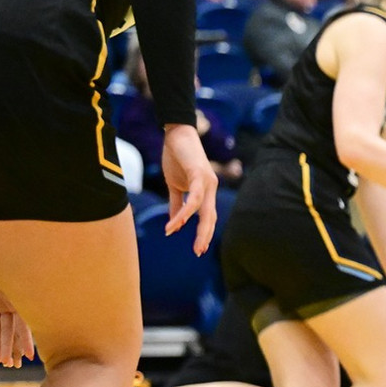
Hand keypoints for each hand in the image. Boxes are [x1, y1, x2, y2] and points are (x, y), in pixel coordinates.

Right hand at [161, 123, 219, 254]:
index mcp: (206, 191)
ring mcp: (207, 181)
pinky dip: (185, 212)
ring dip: (196, 229)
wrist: (176, 134)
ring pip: (204, 210)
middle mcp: (210, 188)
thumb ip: (177, 203)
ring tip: (187, 241)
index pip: (208, 216)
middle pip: (210, 217)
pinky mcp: (199, 174)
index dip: (204, 232)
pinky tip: (177, 223)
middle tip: (199, 252)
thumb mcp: (175, 185)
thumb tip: (175, 222)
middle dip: (205, 236)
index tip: (199, 248)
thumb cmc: (176, 158)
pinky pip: (193, 198)